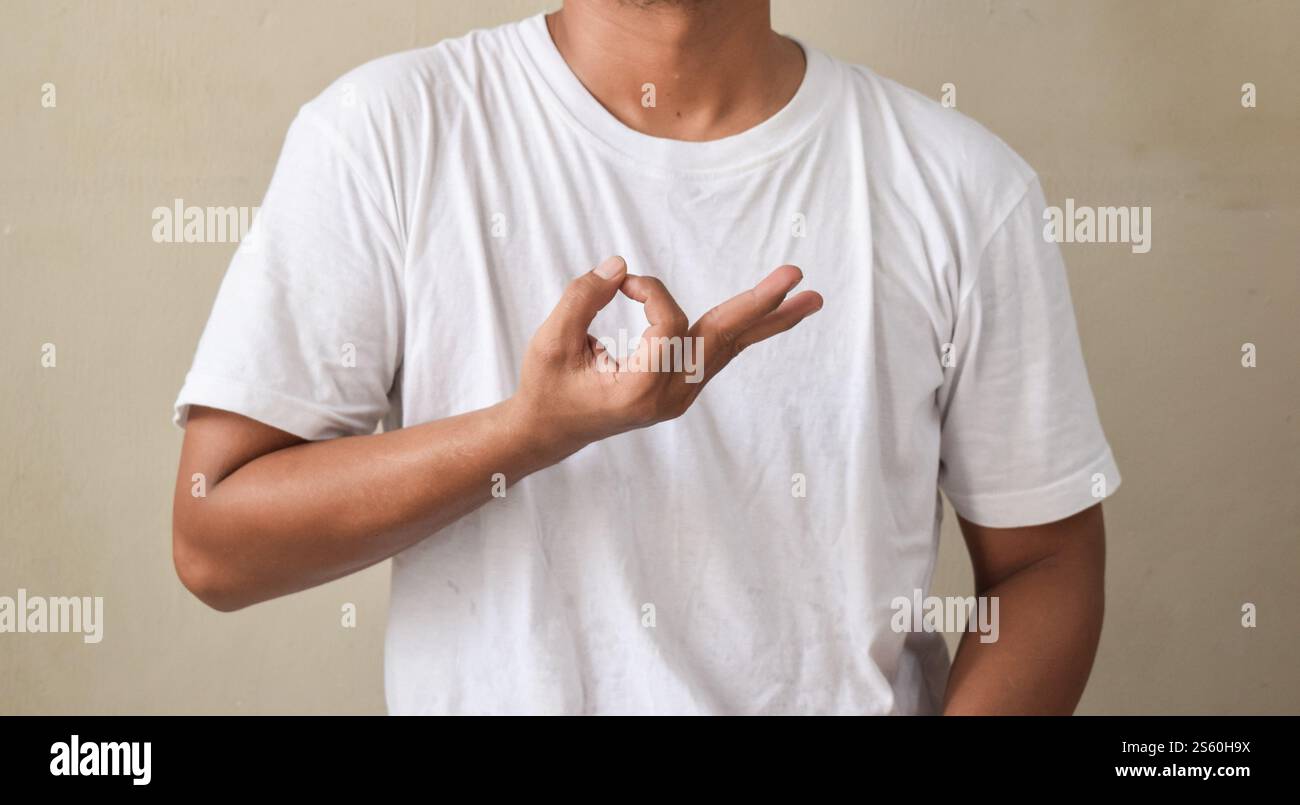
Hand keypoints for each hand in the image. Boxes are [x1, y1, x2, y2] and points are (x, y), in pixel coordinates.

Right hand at [509, 255, 822, 454]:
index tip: (622, 283)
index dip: (650, 291)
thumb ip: (582, 298)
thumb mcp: (550, 341)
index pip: (669, 325)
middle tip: (797, 276)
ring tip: (810, 296)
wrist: (547, 432)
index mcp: (639, 390)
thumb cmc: (546, 386)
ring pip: (729, 348)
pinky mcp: (680, 390)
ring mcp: (679, 397)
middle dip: (760, 306)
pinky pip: (719, 353)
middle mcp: (668, 397)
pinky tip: (773, 315)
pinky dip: (743, 329)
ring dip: (769, 320)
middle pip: (722, 341)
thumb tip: (620, 266)